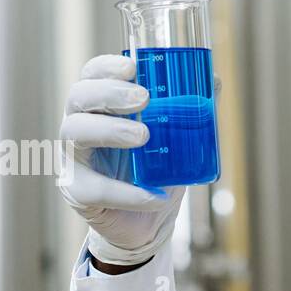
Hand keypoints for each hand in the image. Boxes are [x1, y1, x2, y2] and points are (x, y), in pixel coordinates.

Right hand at [56, 54, 184, 265]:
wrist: (149, 223)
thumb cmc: (156, 172)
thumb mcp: (176, 140)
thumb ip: (190, 110)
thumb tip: (215, 80)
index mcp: (100, 108)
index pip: (91, 76)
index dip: (106, 67)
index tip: (133, 67)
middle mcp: (80, 126)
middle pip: (78, 97)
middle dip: (110, 93)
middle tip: (144, 99)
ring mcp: (74, 158)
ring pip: (76, 134)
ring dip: (110, 130)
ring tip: (144, 137)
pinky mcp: (79, 192)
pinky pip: (97, 189)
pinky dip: (128, 192)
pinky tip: (154, 195)